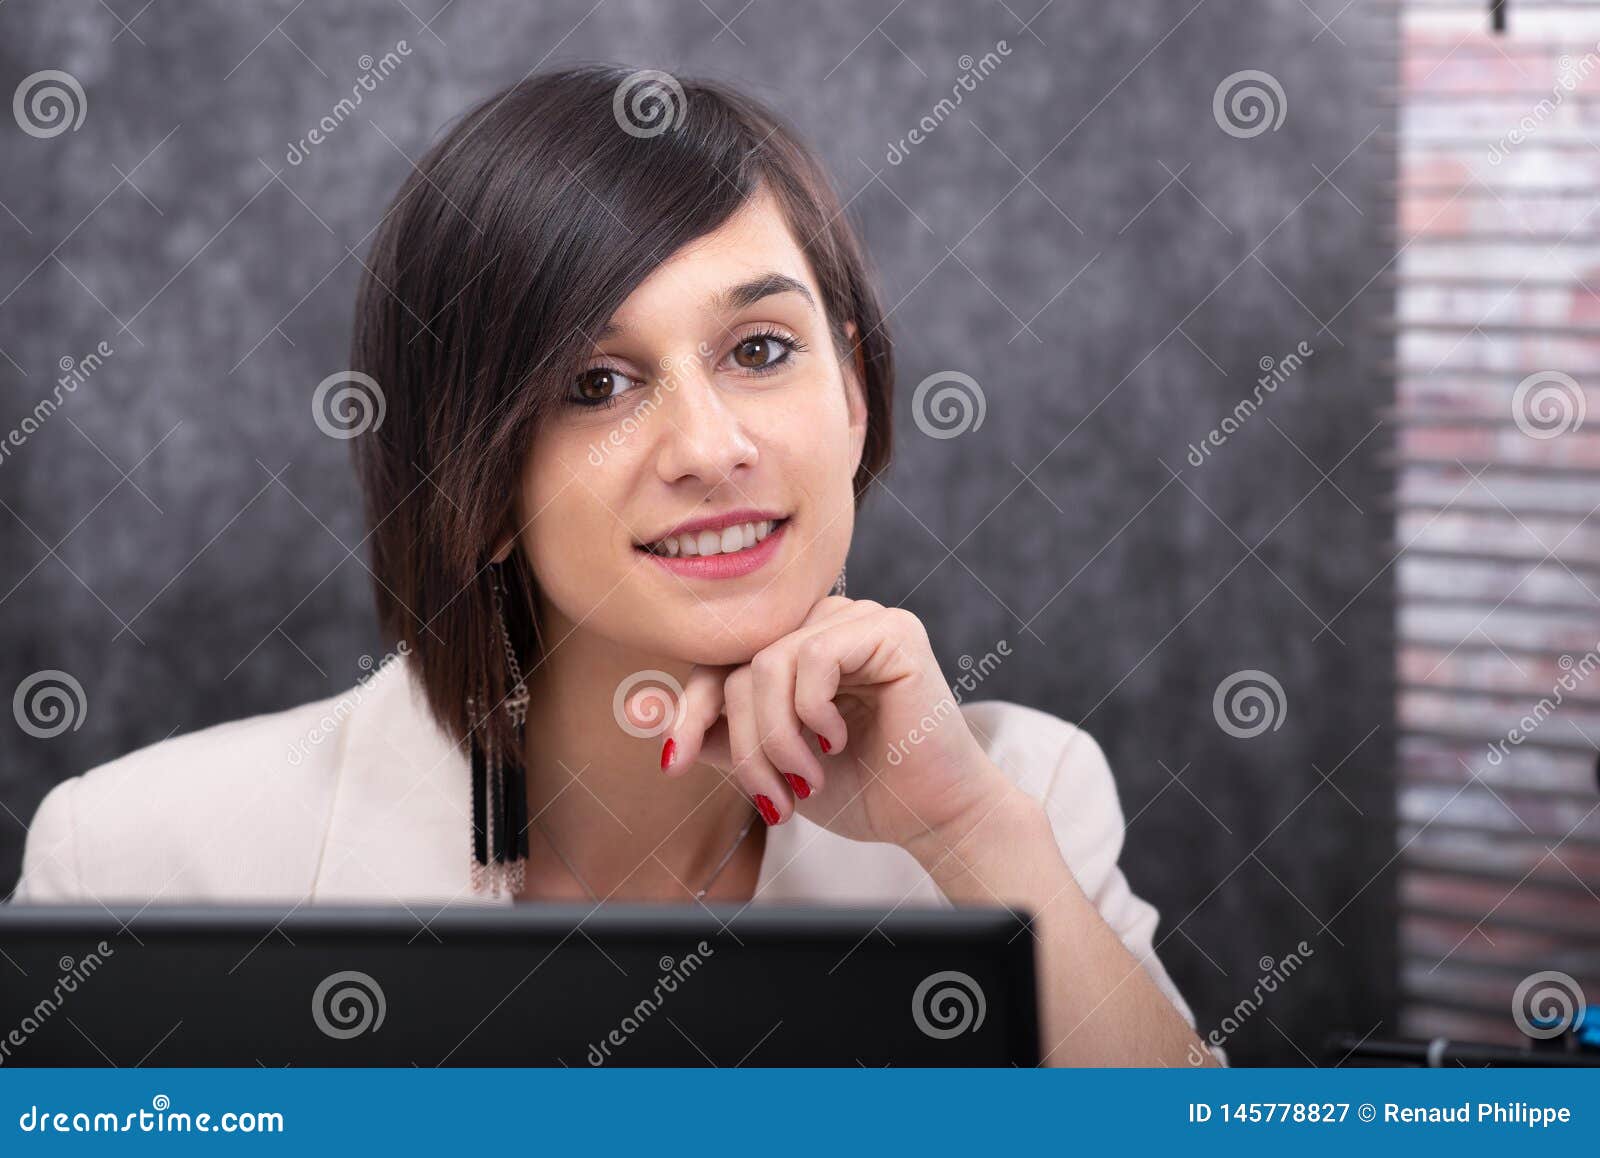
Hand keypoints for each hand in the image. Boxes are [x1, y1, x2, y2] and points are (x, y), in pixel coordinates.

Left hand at [662, 595, 1014, 849]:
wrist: (931, 817)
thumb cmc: (863, 790)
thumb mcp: (770, 764)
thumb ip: (718, 734)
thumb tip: (644, 711)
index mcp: (795, 646)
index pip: (720, 659)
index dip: (690, 708)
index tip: (672, 763)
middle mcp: (824, 622)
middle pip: (739, 663)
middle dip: (744, 743)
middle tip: (773, 796)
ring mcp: (859, 620)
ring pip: (769, 663)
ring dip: (776, 738)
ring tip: (805, 780)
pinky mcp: (891, 631)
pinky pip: (815, 656)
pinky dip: (812, 712)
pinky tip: (836, 742)